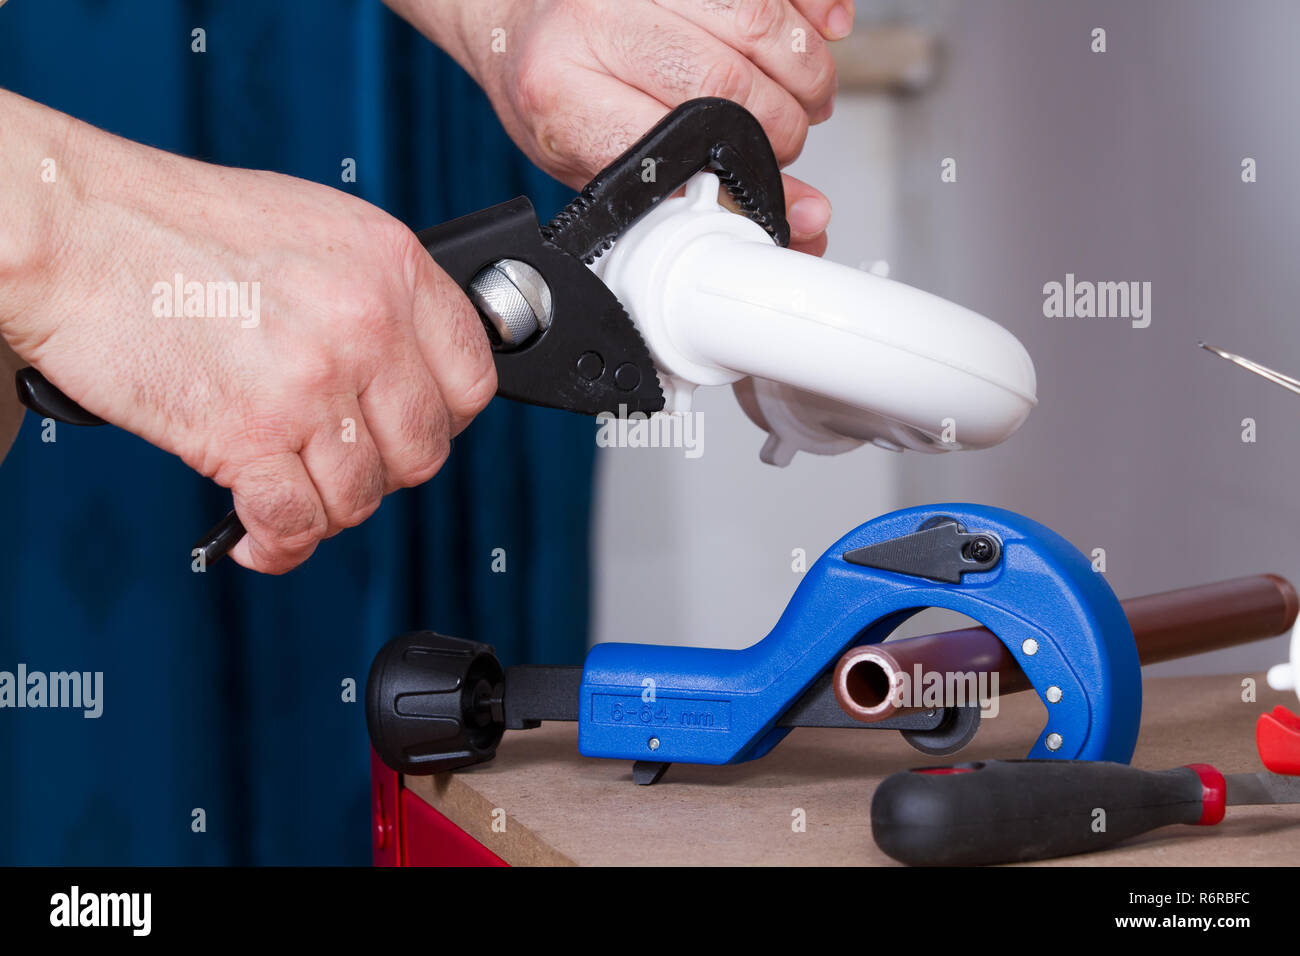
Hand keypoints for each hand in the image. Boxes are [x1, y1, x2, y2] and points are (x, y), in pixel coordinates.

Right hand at [0, 92, 494, 573]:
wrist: (78, 226)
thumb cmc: (177, 225)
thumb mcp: (316, 230)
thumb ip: (377, 297)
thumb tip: (408, 365)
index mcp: (392, 267)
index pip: (472, 379)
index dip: (445, 418)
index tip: (412, 428)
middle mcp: (366, 325)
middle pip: (423, 450)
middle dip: (384, 470)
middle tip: (342, 462)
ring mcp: (312, 383)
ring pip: (363, 497)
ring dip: (327, 509)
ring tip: (292, 492)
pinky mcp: (250, 434)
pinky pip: (296, 524)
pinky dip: (279, 545)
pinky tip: (257, 535)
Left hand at [395, 0, 850, 255]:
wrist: (518, 17)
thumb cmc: (560, 91)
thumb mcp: (605, 161)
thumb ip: (695, 194)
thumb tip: (799, 217)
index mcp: (563, 95)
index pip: (678, 144)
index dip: (742, 168)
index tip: (764, 183)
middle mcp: (594, 19)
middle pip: (727, 82)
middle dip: (781, 125)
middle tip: (785, 141)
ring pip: (757, 21)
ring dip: (805, 68)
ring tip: (804, 95)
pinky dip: (809, 8)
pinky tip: (814, 32)